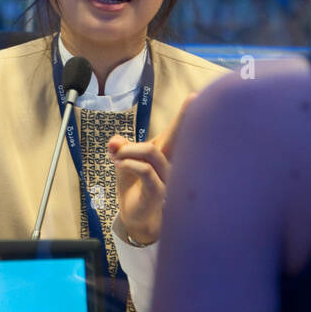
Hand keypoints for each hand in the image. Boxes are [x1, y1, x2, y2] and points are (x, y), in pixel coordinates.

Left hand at [107, 93, 195, 245]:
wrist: (135, 215)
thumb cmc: (135, 186)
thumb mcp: (123, 162)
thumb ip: (120, 148)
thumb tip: (113, 142)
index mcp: (165, 151)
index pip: (178, 130)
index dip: (187, 114)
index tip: (196, 96)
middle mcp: (171, 162)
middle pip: (179, 136)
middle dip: (185, 117)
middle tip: (193, 98)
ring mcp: (168, 177)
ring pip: (152, 152)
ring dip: (129, 150)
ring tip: (116, 156)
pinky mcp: (159, 191)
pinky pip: (145, 170)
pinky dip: (129, 163)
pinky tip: (119, 164)